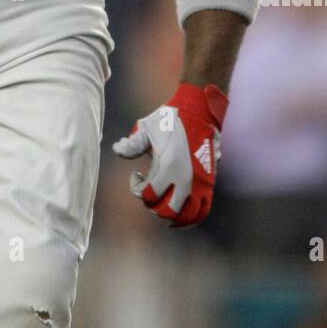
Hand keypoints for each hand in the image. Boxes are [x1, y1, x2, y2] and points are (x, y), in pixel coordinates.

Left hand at [112, 83, 228, 227]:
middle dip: (154, 206)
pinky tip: (182, 214)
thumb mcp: (145, 127)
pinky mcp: (209, 182)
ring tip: (165, 211)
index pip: (148, 195)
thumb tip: (117, 150)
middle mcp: (184, 179)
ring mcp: (199, 183)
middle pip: (167, 211)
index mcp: (167, 166)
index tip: (135, 174)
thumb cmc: (170, 118)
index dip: (136, 188)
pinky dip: (193, 217)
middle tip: (150, 194)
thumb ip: (131, 144)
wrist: (199, 110)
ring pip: (188, 216)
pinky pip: (204, 210)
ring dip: (174, 217)